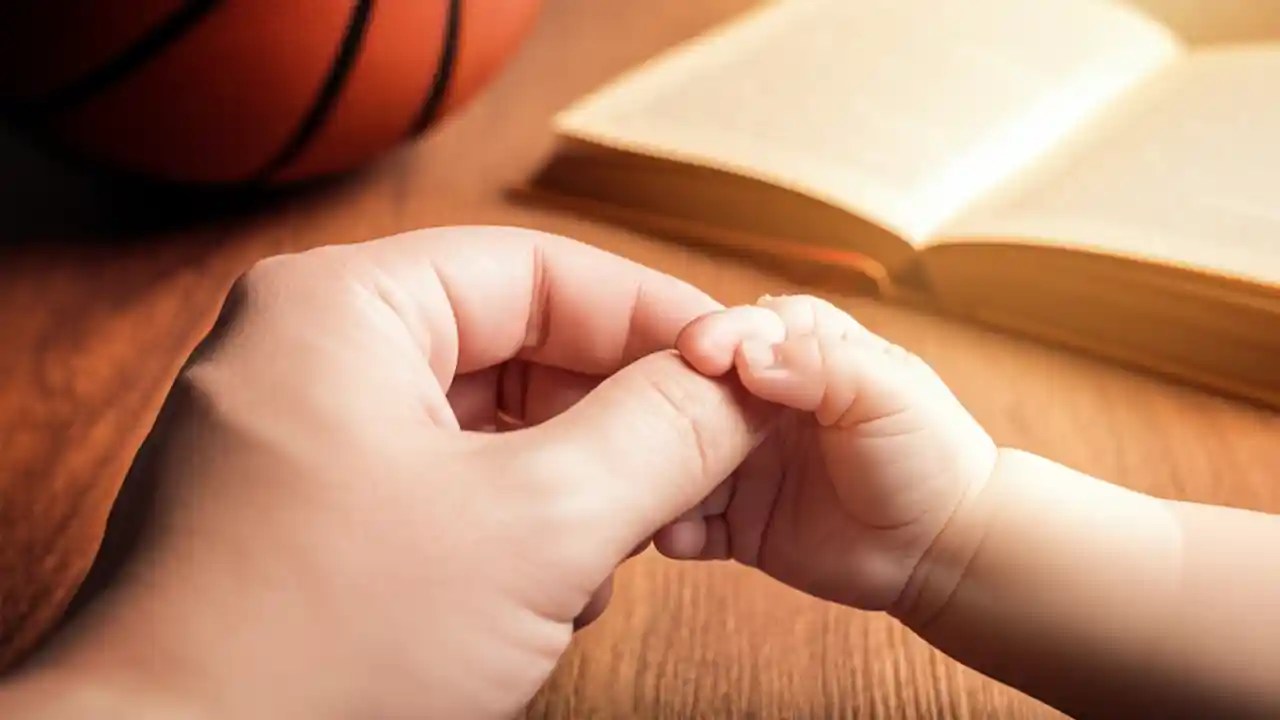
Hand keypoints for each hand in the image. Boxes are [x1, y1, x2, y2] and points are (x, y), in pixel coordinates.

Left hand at [0, 228, 771, 718]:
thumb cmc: (317, 651)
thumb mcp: (534, 527)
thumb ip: (660, 435)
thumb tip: (741, 385)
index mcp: (342, 308)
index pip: (541, 269)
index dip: (655, 320)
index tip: (741, 374)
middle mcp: (313, 355)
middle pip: (517, 345)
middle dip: (615, 417)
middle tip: (697, 470)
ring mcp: (306, 439)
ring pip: (490, 426)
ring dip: (572, 487)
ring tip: (607, 555)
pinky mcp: (313, 517)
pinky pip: (447, 488)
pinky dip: (516, 531)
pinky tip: (542, 597)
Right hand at [665, 294, 995, 610]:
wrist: (947, 550)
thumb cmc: (930, 455)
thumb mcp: (888, 393)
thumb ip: (822, 364)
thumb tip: (746, 357)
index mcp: (802, 355)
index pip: (746, 329)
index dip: (719, 334)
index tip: (699, 351)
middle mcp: (761, 404)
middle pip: (695, 388)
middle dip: (668, 400)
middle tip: (649, 416)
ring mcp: (744, 464)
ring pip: (681, 457)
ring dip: (660, 469)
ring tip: (649, 485)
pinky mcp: (738, 522)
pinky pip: (692, 523)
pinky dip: (677, 528)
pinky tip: (676, 536)